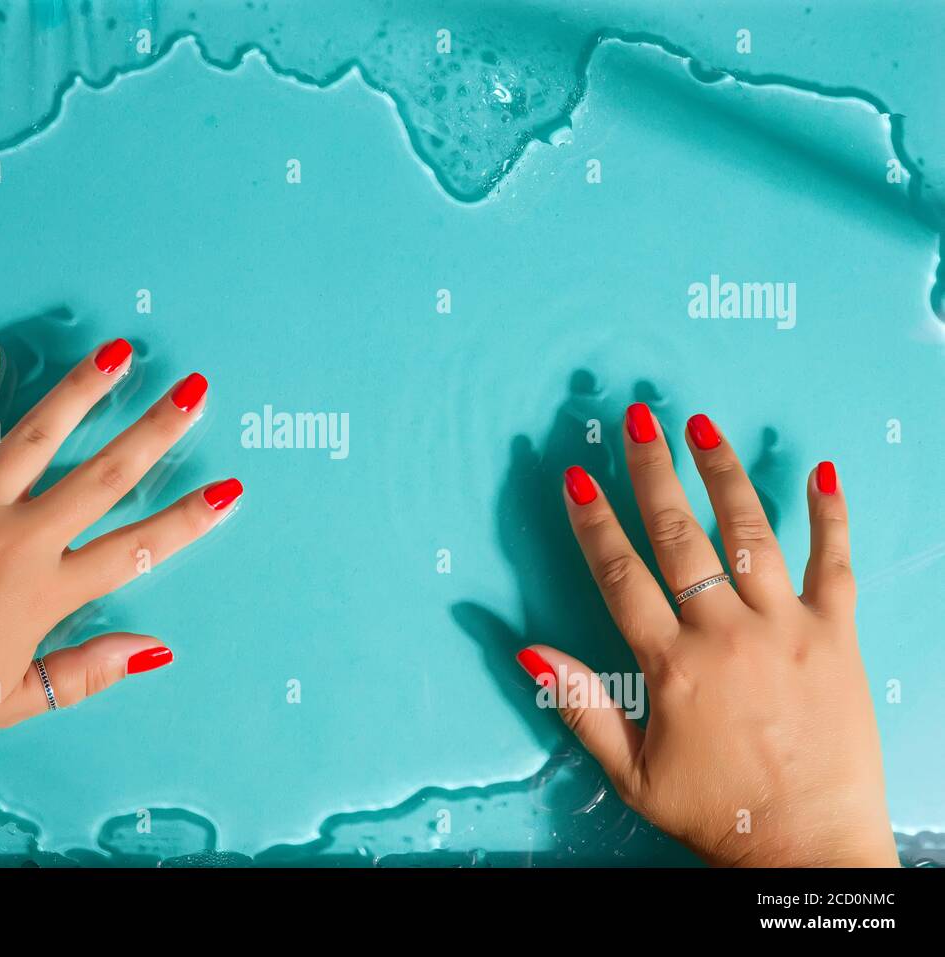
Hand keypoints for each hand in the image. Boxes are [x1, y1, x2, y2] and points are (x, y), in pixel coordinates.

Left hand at [0, 337, 241, 753]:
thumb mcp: (14, 700)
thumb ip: (87, 672)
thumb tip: (157, 650)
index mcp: (45, 592)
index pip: (137, 549)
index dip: (190, 519)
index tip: (230, 488)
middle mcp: (16, 538)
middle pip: (103, 475)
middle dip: (155, 430)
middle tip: (193, 391)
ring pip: (36, 435)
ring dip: (81, 390)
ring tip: (118, 352)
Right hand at [517, 404, 897, 866]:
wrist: (810, 851)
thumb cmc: (718, 816)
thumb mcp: (632, 773)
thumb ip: (580, 706)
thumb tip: (529, 650)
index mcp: (673, 666)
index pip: (622, 574)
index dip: (595, 521)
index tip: (578, 475)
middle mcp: (728, 635)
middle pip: (680, 536)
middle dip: (653, 471)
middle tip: (638, 420)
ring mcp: (787, 630)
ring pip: (750, 534)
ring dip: (723, 473)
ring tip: (703, 425)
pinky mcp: (838, 639)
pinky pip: (836, 565)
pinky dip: (830, 516)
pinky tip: (820, 472)